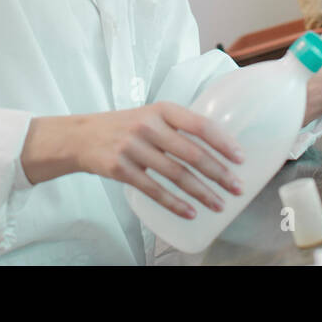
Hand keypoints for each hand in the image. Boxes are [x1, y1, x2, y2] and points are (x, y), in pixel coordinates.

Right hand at [72, 102, 245, 219]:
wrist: (81, 137)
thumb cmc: (125, 127)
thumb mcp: (150, 116)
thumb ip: (178, 127)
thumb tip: (218, 148)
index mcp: (162, 110)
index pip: (199, 124)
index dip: (222, 142)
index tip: (241, 158)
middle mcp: (148, 126)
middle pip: (191, 153)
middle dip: (219, 173)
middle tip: (237, 188)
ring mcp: (132, 147)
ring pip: (175, 174)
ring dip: (201, 193)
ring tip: (219, 205)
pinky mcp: (120, 168)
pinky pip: (153, 190)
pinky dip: (174, 204)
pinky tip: (190, 212)